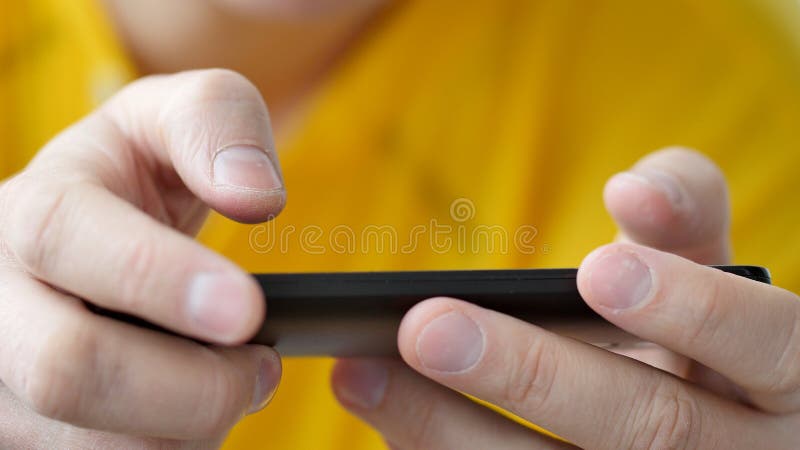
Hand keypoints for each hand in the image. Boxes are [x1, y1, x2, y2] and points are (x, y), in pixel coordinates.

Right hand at [0, 70, 284, 447]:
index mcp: (33, 208)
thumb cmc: (143, 174)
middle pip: (65, 369)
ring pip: (82, 443)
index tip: (247, 309)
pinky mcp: (20, 431)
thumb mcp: (181, 117)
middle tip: (260, 369)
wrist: (96, 232)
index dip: (160, 281)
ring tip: (230, 389)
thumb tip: (255, 194)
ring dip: (183, 431)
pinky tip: (189, 419)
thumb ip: (218, 126)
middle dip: (190, 386)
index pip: (67, 241)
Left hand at [331, 149, 799, 448]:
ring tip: (361, 375)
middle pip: (646, 426)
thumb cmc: (701, 337)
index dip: (689, 308)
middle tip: (425, 327)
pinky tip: (387, 416)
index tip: (597, 267)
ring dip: (452, 431)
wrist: (711, 436)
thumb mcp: (710, 274)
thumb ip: (684, 216)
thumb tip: (632, 186)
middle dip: (532, 375)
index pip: (761, 341)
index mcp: (779, 375)